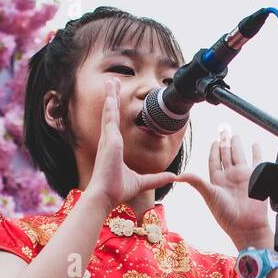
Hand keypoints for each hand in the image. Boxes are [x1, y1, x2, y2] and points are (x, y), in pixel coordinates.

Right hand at [88, 78, 178, 211]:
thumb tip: (172, 176)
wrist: (106, 196)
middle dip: (112, 97)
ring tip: (111, 81)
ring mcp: (107, 140)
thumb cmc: (118, 190)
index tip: (115, 98)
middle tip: (112, 82)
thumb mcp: (142, 182)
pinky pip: (109, 119)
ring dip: (110, 96)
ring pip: (109, 112)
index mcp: (113, 147)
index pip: (114, 124)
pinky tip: (111, 95)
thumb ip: (156, 179)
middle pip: (110, 114)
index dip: (115, 110)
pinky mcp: (109, 141)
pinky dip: (110, 106)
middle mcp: (108, 141)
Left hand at [173, 133, 272, 247]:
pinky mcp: (256, 179)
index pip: (215, 160)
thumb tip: (177, 176)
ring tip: (236, 135)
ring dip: (238, 145)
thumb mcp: (209, 195)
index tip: (214, 141)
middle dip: (225, 142)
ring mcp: (243, 177)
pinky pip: (257, 162)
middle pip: (227, 155)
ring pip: (240, 155)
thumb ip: (196, 182)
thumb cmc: (226, 215)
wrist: (246, 226)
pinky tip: (255, 145)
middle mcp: (230, 177)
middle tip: (224, 130)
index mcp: (217, 180)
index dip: (214, 150)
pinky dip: (256, 152)